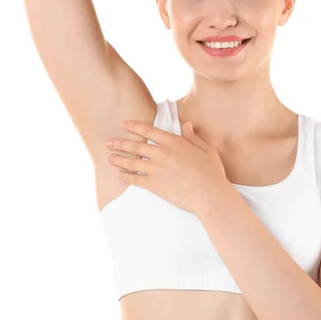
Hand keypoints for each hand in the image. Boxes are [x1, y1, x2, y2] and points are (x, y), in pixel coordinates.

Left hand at [105, 120, 229, 216]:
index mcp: (174, 142)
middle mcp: (161, 153)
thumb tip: (187, 125)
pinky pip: (135, 179)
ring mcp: (156, 169)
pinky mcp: (153, 185)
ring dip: (119, 159)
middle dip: (120, 143)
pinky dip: (126, 176)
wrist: (209, 195)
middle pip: (135, 145)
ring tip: (110, 158)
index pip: (148, 130)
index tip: (123, 124)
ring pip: (132, 162)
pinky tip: (121, 175)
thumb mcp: (206, 149)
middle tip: (108, 142)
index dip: (133, 126)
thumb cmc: (211, 173)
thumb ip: (193, 137)